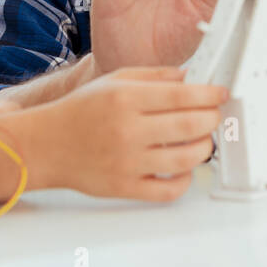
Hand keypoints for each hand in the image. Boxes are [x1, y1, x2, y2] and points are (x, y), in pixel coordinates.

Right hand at [31, 66, 227, 199]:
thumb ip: (156, 76)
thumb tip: (192, 77)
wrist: (46, 145)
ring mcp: (127, 162)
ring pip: (186, 159)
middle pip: (190, 125)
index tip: (221, 94)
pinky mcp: (125, 187)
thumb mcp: (115, 80)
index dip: (210, 94)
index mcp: (125, 99)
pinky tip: (183, 167)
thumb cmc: (81, 111)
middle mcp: (127, 130)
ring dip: (204, 148)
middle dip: (212, 118)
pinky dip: (185, 180)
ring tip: (201, 139)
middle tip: (214, 115)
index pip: (182, 95)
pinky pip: (168, 190)